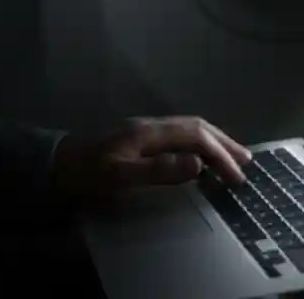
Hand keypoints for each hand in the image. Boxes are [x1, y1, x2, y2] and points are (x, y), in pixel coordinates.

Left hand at [52, 116, 251, 199]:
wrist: (56, 163)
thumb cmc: (87, 172)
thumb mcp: (120, 175)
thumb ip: (158, 169)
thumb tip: (197, 163)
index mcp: (150, 132)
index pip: (196, 137)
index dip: (220, 155)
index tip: (236, 177)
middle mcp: (152, 125)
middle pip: (197, 127)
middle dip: (224, 143)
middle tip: (247, 161)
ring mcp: (145, 129)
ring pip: (189, 128)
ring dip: (214, 140)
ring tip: (233, 156)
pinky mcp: (140, 137)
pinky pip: (179, 134)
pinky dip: (199, 142)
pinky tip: (201, 155)